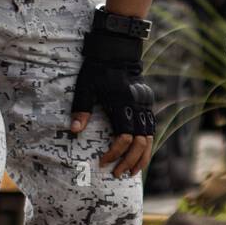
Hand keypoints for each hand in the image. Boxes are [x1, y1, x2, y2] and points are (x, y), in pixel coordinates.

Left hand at [70, 12, 155, 178]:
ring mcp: (145, 105)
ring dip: (142, 156)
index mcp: (122, 104)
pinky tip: (141, 154)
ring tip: (133, 172)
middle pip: (141, 142)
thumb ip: (81, 109)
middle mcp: (138, 106)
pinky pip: (152, 128)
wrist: (117, 51)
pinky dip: (148, 144)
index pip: (124, 137)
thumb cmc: (98, 69)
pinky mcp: (148, 103)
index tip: (103, 161)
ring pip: (150, 137)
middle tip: (118, 174)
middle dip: (130, 161)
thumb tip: (73, 131)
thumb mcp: (86, 86)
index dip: (114, 152)